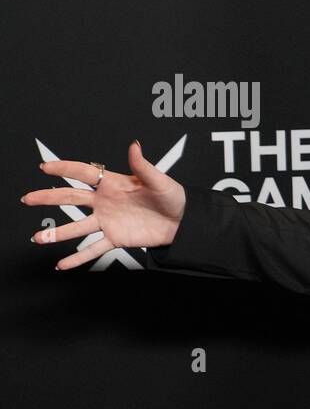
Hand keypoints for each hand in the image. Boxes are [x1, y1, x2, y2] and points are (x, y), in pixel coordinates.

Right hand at [21, 142, 186, 269]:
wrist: (183, 222)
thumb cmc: (173, 197)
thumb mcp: (159, 180)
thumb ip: (143, 165)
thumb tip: (135, 145)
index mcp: (113, 183)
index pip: (84, 173)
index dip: (65, 169)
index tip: (45, 167)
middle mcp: (105, 202)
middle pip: (71, 198)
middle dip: (48, 198)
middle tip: (28, 199)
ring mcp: (108, 221)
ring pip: (77, 227)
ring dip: (57, 233)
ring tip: (38, 239)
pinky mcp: (115, 238)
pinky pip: (93, 249)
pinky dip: (78, 258)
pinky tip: (62, 264)